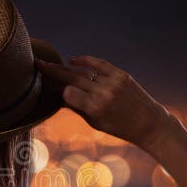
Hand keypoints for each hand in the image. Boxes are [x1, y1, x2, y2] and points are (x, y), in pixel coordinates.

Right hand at [36, 55, 171, 150]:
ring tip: (51, 65)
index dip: (59, 91)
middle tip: (38, 64)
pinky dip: (85, 60)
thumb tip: (58, 94)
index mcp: (95, 109)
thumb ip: (77, 107)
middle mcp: (103, 93)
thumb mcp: (95, 123)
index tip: (50, 90)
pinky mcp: (121, 75)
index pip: (68, 93)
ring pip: (83, 71)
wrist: (148, 123)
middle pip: (72, 78)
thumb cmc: (118, 127)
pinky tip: (73, 59)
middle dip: (53, 71)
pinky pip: (99, 63)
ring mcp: (113, 82)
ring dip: (65, 67)